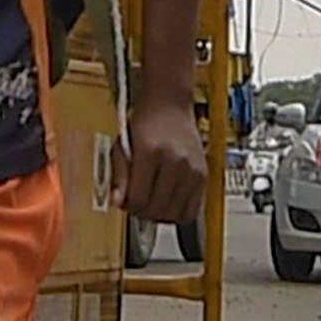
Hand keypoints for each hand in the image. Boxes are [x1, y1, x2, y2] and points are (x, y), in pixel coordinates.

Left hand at [119, 91, 209, 227]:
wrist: (170, 106)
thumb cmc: (145, 123)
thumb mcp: (122, 146)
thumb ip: (119, 176)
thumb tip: (117, 202)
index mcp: (151, 152)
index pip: (138, 198)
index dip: (128, 206)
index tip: (125, 201)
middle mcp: (175, 161)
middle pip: (156, 209)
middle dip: (141, 212)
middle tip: (136, 202)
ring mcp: (192, 170)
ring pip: (173, 214)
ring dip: (159, 215)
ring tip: (152, 202)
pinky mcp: (203, 175)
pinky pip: (192, 210)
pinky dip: (178, 213)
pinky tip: (168, 203)